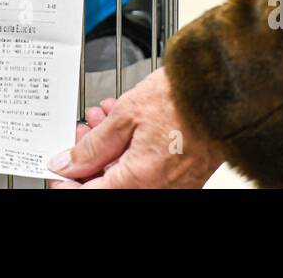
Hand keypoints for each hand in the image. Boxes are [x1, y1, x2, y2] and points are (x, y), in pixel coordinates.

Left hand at [47, 68, 224, 187]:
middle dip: (90, 157)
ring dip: (110, 149)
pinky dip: (132, 149)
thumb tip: (68, 163)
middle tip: (83, 131)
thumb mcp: (124, 115)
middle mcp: (155, 190)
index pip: (88, 193)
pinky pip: (147, 170)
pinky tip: (127, 123)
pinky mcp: (183, 176)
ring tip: (105, 118)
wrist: (222, 90)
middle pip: (108, 184)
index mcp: (136, 182)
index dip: (68, 178)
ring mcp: (171, 185)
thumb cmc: (182, 99)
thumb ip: (92, 145)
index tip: (60, 164)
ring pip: (127, 175)